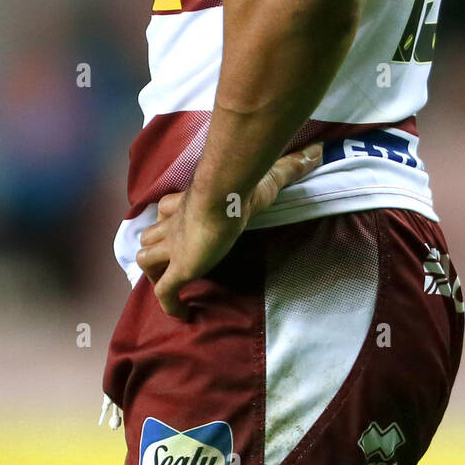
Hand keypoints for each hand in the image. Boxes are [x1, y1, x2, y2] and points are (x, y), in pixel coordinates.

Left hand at [136, 142, 323, 319]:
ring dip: (155, 273)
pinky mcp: (180, 269)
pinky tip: (182, 313)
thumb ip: (290, 166)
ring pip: (146, 260)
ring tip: (171, 284)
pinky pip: (165, 293)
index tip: (174, 227)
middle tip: (169, 259)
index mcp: (188, 203)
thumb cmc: (240, 185)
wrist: (224, 197)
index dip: (166, 219)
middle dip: (155, 247)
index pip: (166, 209)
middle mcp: (174, 225)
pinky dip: (170, 304)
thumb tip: (318, 151)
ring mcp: (174, 248)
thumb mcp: (269, 175)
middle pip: (149, 236)